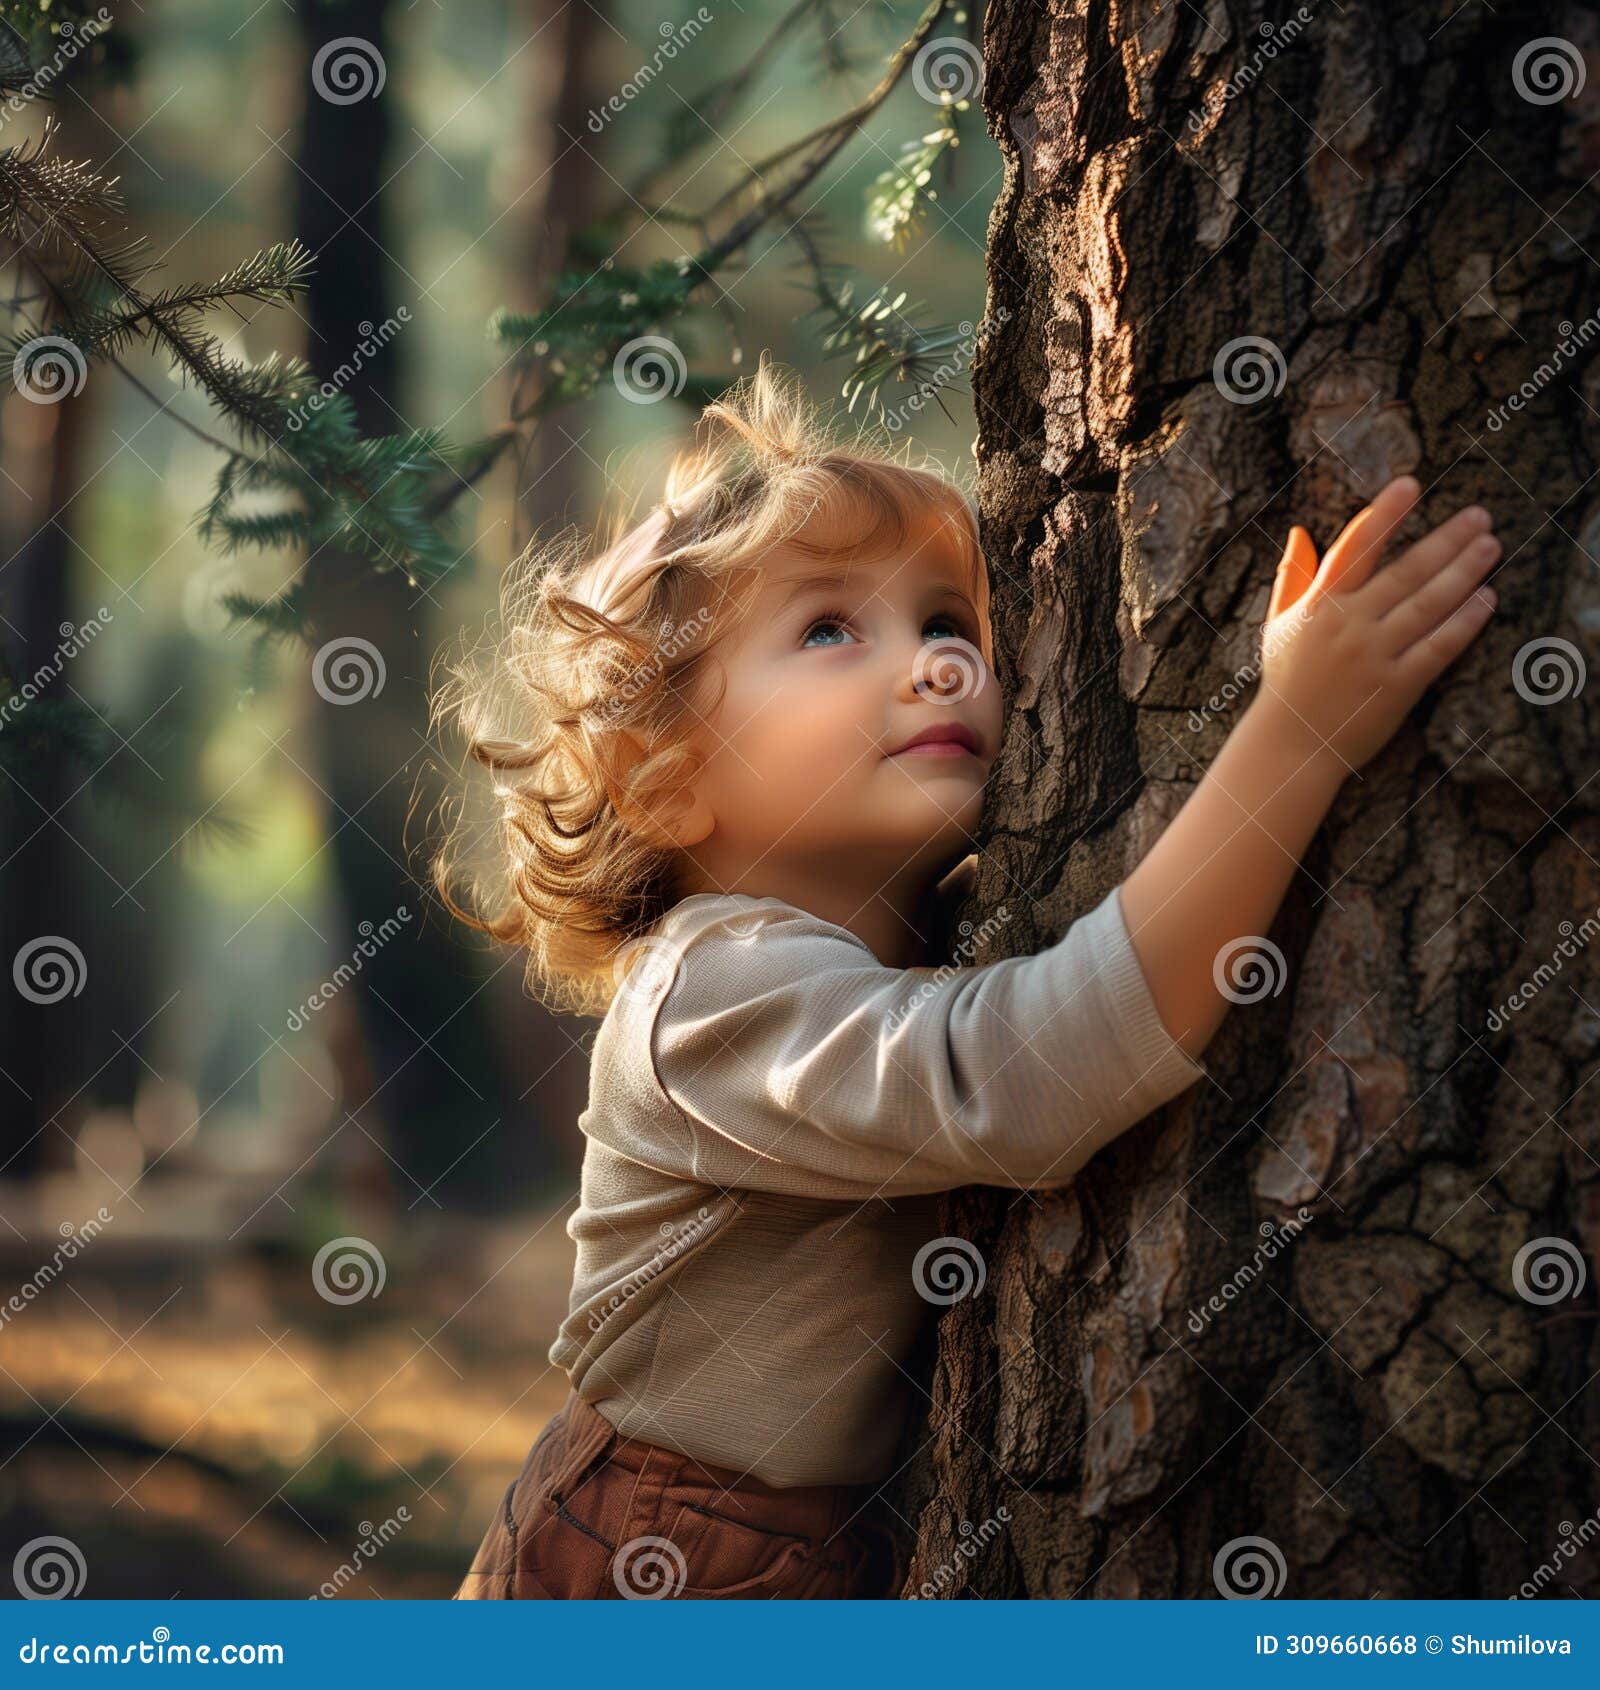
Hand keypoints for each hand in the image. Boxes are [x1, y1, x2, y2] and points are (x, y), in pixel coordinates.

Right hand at [1254, 475, 1500, 776]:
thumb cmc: (1288, 681)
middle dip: (1446, 540)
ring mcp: (1373, 656)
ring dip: (1464, 573)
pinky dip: (1464, 622)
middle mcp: (1348, 626)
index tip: (1411, 484)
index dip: (1384, 514)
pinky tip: (1487, 599)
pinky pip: (1438, 647)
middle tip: (1480, 515)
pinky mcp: (1396, 686)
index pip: (1356, 548)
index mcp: (1319, 605)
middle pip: (1406, 572)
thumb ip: (1292, 576)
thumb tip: (1299, 531)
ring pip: (1428, 605)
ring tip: (1491, 547)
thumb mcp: (1279, 625)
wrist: (1292, 745)